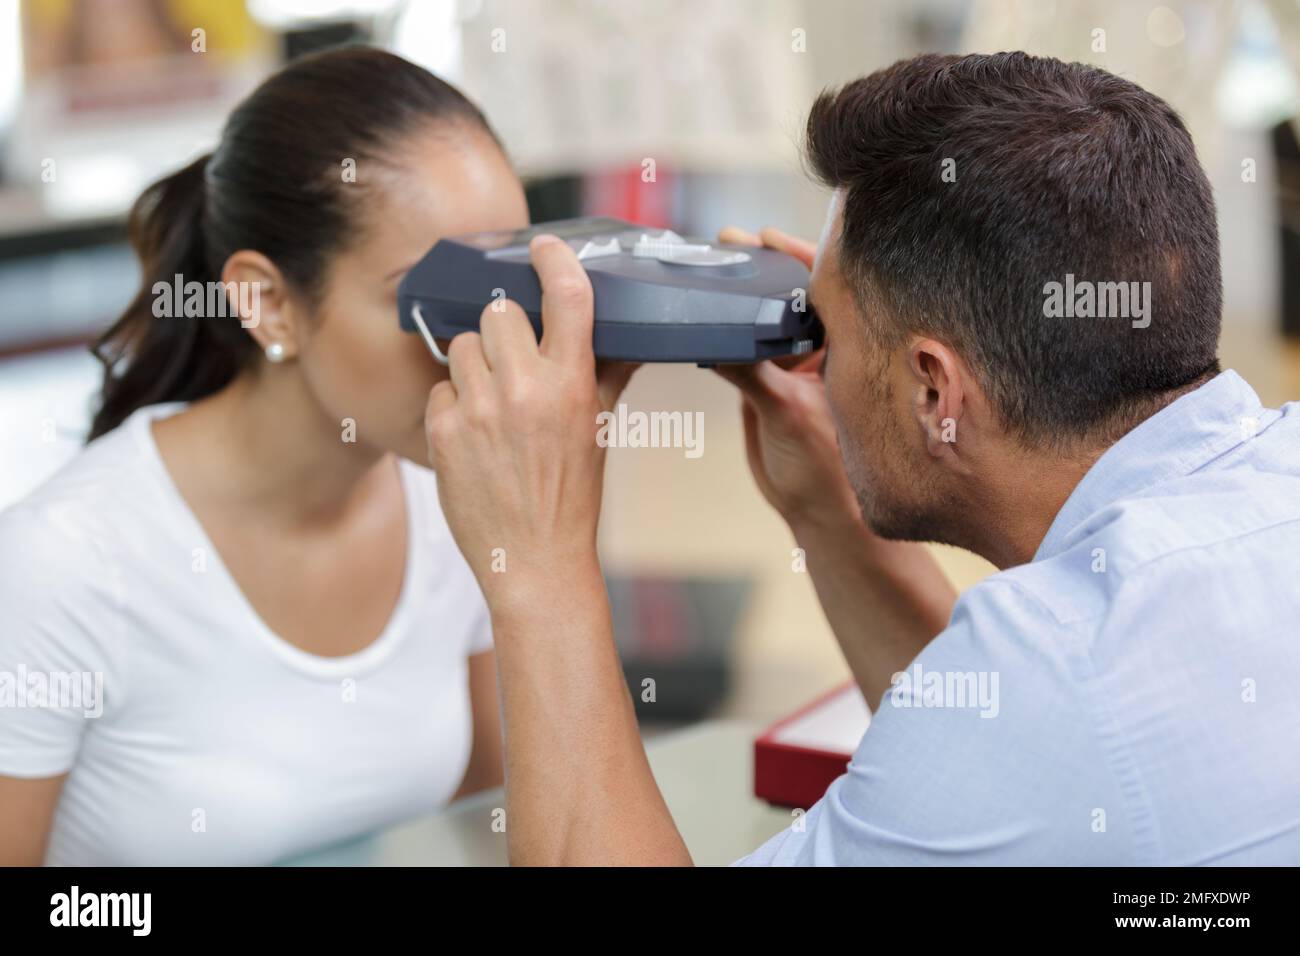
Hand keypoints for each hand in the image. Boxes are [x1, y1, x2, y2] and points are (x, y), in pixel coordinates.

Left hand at [424, 234, 635, 608]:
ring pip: (462, 346)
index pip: (566, 296)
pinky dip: (453, 404)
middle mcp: (526, 389)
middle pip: (498, 313)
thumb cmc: (572, 496)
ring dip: (474, 366)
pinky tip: (472, 435)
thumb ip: (607, 373)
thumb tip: (629, 335)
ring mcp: (481, 409)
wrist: (534, 561)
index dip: (554, 259)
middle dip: (504, 333)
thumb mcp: (599, 429)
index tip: (542, 246)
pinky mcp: (443, 430)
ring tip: (491, 404)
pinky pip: (440, 387)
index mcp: (573, 384)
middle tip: (514, 365)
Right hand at [714, 226, 860, 531]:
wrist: (818, 515)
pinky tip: (704, 321)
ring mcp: (794, 367)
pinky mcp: (767, 386)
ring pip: (766, 322)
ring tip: (712, 269)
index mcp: (846, 347)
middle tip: (728, 242)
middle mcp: (822, 351)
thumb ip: (751, 373)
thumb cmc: (828, 469)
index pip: (823, 287)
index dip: (795, 256)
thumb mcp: (787, 411)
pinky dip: (725, 336)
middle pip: (789, 295)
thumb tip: (717, 342)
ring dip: (741, 300)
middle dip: (760, 269)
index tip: (764, 237)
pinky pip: (743, 352)